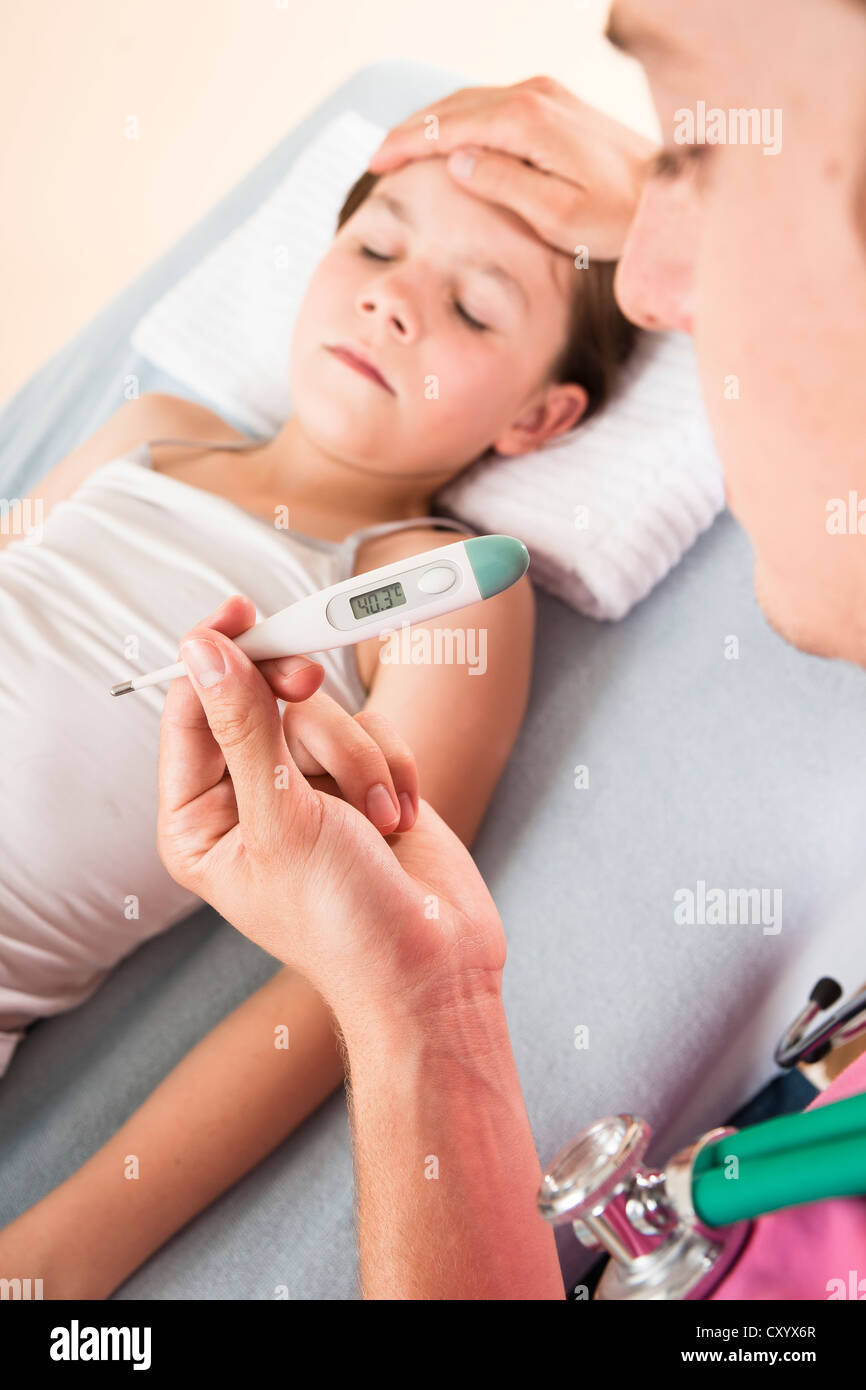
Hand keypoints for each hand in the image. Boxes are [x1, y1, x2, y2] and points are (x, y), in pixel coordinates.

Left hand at [157, 595, 505, 1026]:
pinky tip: (400, 819)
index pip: (191, 710)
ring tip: (377, 822)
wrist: (434, 965)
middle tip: (308, 678)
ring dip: (359, 759)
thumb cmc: (344, 920)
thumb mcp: (283, 820)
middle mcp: (247, 798)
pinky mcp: (364, 782)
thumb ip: (245, 727)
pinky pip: (373, 728)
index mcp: (198, 819)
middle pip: (259, 695)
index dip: (213, 656)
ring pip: (324, 711)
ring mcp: (309, 788)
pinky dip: (393, 767)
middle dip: (297, 704)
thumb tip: (204, 650)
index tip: (241, 612)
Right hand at [368, 75, 657, 259]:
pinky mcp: (556, 103)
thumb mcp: (558, 216)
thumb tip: (457, 160)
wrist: (668, 196)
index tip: (374, 165)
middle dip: (410, 131)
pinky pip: (492, 104)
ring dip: (432, 123)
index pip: (448, 126)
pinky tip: (447, 140)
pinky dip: (460, 119)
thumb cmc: (616, 217)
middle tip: (375, 160)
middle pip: (453, 106)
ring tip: (401, 150)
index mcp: (526, 122)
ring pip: (470, 100)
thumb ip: (504, 185)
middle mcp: (534, 95)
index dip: (406, 144)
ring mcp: (546, 94)